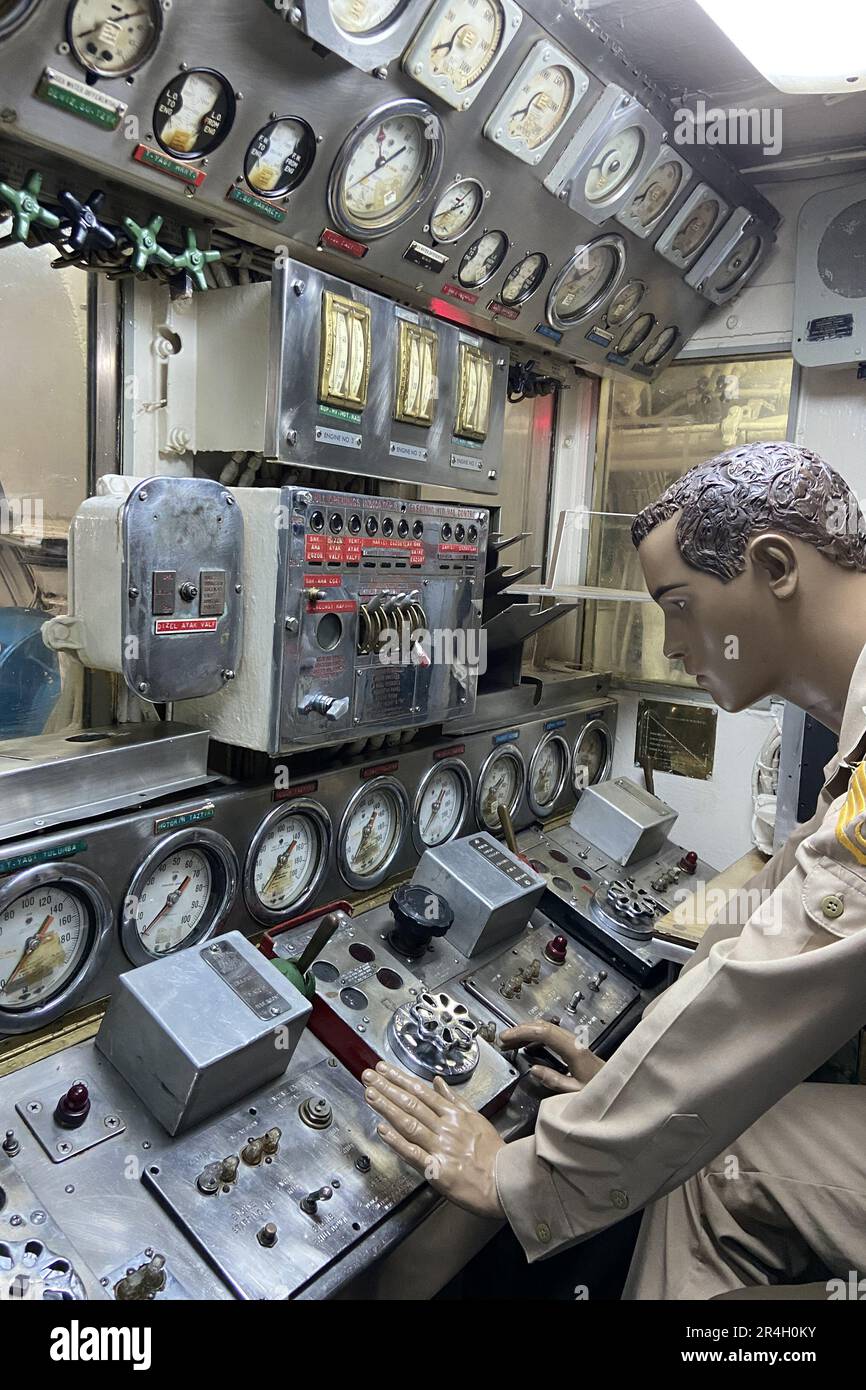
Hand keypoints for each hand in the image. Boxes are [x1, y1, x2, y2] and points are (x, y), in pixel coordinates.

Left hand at [363, 1060, 504, 1219]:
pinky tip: (382, 1129)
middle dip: (387, 1087)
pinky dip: (397, 1140)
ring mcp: (440, 1147)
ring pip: (409, 1123)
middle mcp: (445, 1127)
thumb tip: (438, 1082)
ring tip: (370, 1094)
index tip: (383, 1069)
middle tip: (368, 1075)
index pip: (422, 1092)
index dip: (400, 1079)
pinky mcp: (437, 1169)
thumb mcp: (477, 1118)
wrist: (505, 1182)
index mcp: (454, 1114)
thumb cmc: (493, 1154)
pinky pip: (413, 1152)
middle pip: (412, 1103)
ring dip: (387, 1107)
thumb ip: (455, 1100)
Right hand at [499, 1021, 605, 1093]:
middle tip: (502, 1040)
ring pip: (548, 1029)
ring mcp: (576, 1043)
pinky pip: (553, 1037)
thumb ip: (554, 1081)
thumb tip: (532, 1068)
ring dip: (527, 1033)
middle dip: (521, 1030)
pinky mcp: (577, 1049)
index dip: (522, 1032)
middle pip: (544, 1026)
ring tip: (510, 1044)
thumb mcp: (577, 1094)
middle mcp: (575, 1042)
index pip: (544, 1032)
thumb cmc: (603, 1095)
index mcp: (574, 1050)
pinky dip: (537, 1038)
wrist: (624, 1091)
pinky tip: (528, 1048)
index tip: (505, 1038)